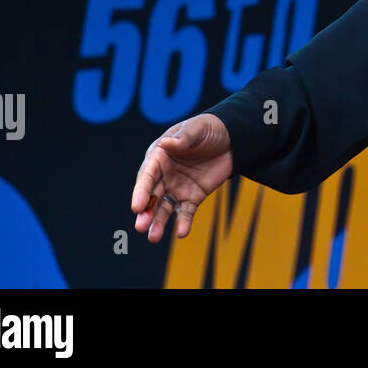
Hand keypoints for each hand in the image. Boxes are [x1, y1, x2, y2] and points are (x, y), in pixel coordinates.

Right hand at [130, 113, 233, 242]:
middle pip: (152, 196)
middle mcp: (164, 175)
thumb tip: (166, 143)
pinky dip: (184, 222)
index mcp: (159, 157)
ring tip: (153, 237)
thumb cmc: (207, 130)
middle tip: (140, 227)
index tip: (136, 207)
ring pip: (164, 208)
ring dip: (159, 222)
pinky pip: (186, 212)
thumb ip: (182, 139)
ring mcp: (177, 187)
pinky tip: (182, 232)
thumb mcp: (196, 130)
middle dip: (146, 212)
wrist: (230, 138)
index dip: (141, 192)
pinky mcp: (192, 197)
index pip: (147, 176)